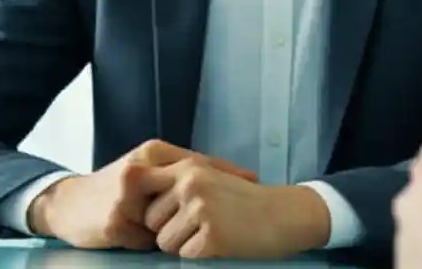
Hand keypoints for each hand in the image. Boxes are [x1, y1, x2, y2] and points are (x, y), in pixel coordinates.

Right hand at [27, 139, 255, 250]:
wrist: (68, 205)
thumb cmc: (112, 189)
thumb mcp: (143, 171)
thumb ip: (175, 173)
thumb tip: (220, 180)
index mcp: (151, 154)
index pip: (198, 161)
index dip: (228, 172)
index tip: (254, 181)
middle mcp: (141, 170)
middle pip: (191, 185)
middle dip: (218, 198)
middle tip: (246, 206)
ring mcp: (127, 197)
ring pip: (171, 218)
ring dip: (184, 228)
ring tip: (204, 232)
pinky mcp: (116, 222)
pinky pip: (149, 240)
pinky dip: (155, 243)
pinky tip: (161, 244)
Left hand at [142, 162, 329, 258]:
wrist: (283, 214)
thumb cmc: (243, 200)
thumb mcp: (209, 177)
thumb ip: (177, 181)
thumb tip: (138, 192)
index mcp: (187, 167)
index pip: (141, 184)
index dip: (143, 204)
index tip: (156, 215)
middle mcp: (190, 184)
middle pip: (150, 221)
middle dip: (166, 230)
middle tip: (196, 227)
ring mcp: (201, 209)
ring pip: (164, 242)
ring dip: (182, 245)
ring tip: (209, 233)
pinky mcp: (212, 235)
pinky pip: (186, 255)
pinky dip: (201, 255)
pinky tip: (220, 243)